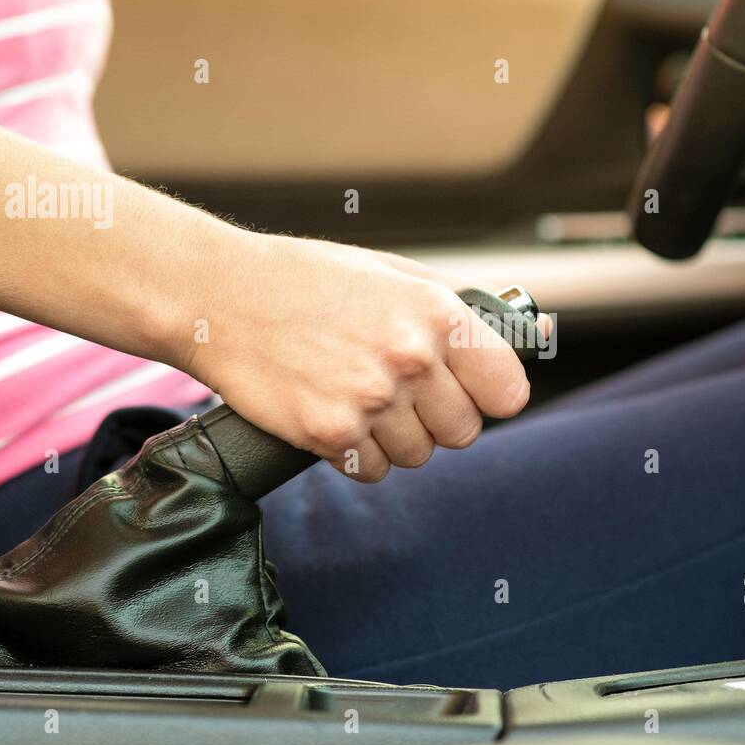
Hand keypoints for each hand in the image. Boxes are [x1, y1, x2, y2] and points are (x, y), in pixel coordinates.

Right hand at [174, 229, 534, 481]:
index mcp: (435, 314)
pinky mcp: (330, 433)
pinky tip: (333, 414)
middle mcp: (410, 358)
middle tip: (402, 394)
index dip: (490, 395)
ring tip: (358, 396)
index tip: (475, 393)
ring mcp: (370, 399)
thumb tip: (524, 335)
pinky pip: (373, 471)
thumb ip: (455, 308)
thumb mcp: (391, 273)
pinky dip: (357, 454)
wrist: (220, 295)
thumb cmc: (307, 280)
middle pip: (464, 432)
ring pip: (418, 456)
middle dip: (438, 419)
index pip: (507, 391)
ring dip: (395, 437)